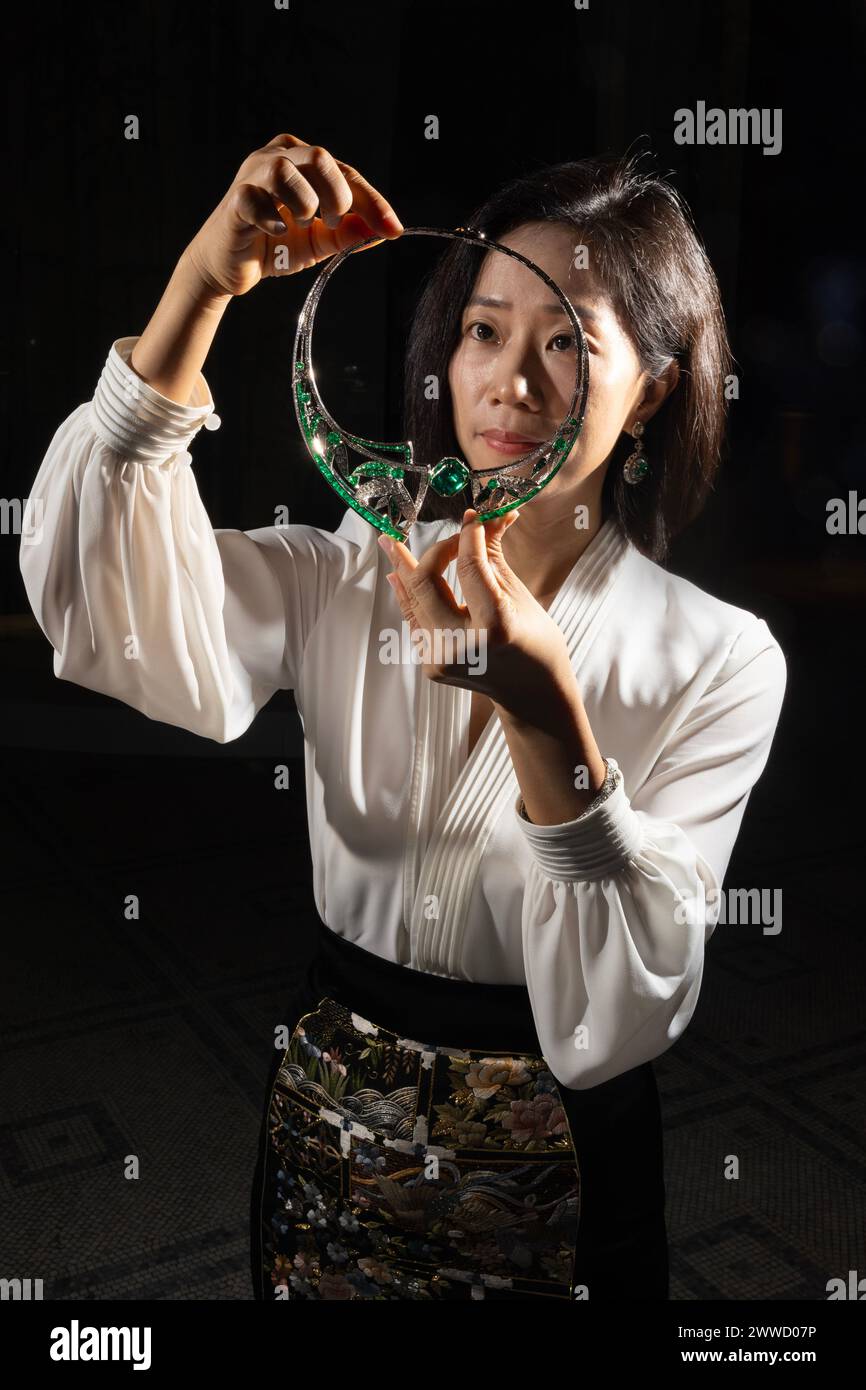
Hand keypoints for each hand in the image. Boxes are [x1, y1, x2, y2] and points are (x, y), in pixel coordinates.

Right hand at [183, 133, 402, 298]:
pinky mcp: (235, 200)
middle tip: (331, 222)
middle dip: (337, 196)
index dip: (372, 201)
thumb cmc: (273, 246)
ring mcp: (252, 175)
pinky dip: (274, 220)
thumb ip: (347, 233)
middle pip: (319, 158)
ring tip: (301, 224)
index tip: (392, 228)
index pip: (345, 173)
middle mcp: (276, 157)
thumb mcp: (318, 241)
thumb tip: (381, 230)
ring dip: (304, 204)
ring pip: (287, 171)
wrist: (227, 267)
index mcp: (301, 162)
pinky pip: (256, 200)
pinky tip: (277, 232)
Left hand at [379, 508, 574, 721]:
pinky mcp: (431, 666)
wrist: (531, 693)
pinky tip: (398, 575)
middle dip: (433, 551)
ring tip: (389, 543)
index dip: (467, 536)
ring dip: (405, 569)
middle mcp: (462, 646)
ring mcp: (442, 659)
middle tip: (435, 532)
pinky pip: (416, 620)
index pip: (470, 568)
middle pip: (427, 583)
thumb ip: (493, 557)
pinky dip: (409, 596)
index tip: (470, 518)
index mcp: (494, 628)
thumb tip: (487, 517)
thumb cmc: (535, 643)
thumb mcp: (520, 597)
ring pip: (413, 601)